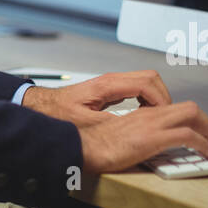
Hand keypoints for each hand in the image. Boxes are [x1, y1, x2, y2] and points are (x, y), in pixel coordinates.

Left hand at [20, 70, 174, 127]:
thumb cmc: (57, 113)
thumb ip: (109, 124)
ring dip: (157, 98)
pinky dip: (147, 99)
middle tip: (165, 118)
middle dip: (163, 97)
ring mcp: (112, 83)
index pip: (147, 84)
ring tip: (158, 118)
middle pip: (151, 78)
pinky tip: (145, 114)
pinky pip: (138, 89)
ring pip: (147, 82)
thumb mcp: (85, 123)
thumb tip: (132, 129)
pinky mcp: (111, 90)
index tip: (165, 116)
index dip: (161, 100)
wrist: (42, 106)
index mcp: (108, 85)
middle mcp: (112, 80)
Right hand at [77, 100, 207, 173]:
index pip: (174, 106)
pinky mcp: (153, 138)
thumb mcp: (119, 131)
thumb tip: (145, 138)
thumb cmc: (96, 143)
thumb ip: (134, 129)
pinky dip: (202, 144)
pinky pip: (187, 136)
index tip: (197, 131)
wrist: (86, 147)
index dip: (191, 118)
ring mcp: (153, 124)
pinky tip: (205, 153)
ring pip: (192, 115)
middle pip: (189, 107)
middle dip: (207, 123)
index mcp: (142, 112)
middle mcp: (150, 114)